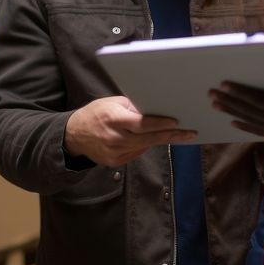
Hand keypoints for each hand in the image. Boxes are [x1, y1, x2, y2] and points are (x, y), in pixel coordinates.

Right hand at [63, 96, 195, 165]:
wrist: (74, 135)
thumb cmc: (96, 113)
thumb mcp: (112, 102)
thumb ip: (133, 106)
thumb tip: (156, 107)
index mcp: (113, 119)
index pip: (142, 123)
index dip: (160, 124)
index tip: (177, 122)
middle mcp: (114, 138)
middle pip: (148, 138)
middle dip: (170, 135)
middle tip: (189, 133)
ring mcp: (114, 152)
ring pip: (144, 147)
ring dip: (162, 141)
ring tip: (179, 135)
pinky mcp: (114, 162)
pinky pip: (136, 154)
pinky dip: (147, 146)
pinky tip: (157, 140)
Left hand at [210, 59, 263, 143]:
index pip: (260, 100)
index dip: (241, 93)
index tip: (224, 85)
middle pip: (251, 112)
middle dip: (230, 102)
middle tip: (211, 94)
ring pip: (253, 122)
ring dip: (233, 113)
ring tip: (216, 105)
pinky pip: (261, 132)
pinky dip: (246, 127)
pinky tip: (234, 123)